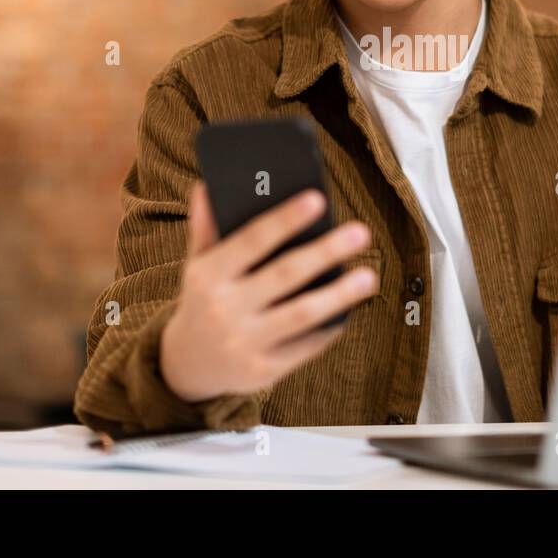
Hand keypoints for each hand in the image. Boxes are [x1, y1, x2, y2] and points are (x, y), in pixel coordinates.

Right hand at [159, 181, 376, 402]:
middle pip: (284, 275)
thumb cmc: (203, 301)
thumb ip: (206, 227)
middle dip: (325, 252)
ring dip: (339, 295)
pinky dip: (330, 327)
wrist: (188, 364)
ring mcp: (245, 342)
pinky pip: (305, 346)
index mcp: (209, 276)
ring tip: (368, 276)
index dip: (285, 219)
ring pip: (301, 314)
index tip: (317, 199)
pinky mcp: (264, 371)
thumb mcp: (197, 264)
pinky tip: (350, 308)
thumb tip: (207, 186)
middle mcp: (225, 309)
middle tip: (361, 232)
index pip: (251, 241)